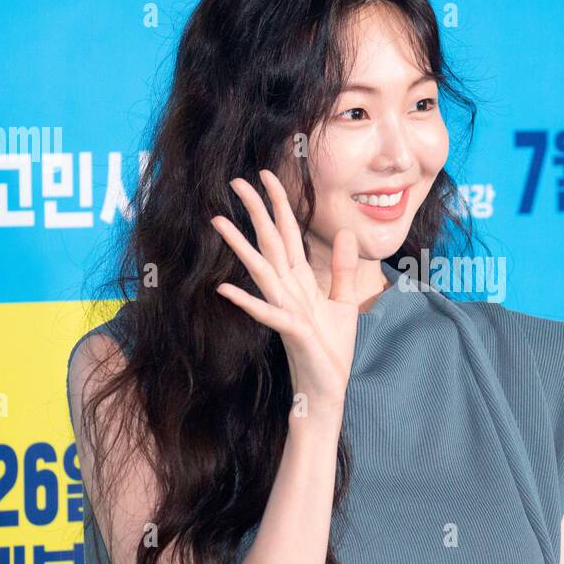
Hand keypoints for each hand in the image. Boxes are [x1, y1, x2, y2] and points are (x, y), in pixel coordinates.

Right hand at [211, 168, 362, 410]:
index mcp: (300, 281)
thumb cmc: (331, 349)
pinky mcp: (289, 331)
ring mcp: (285, 309)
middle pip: (270, 243)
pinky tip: (225, 290)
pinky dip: (247, 302)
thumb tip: (345, 234)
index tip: (267, 176)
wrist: (327, 388)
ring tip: (218, 221)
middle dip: (255, 211)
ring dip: (240, 246)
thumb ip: (342, 269)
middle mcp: (287, 290)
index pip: (288, 234)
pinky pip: (266, 313)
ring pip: (261, 270)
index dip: (279, 205)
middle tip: (237, 181)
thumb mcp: (344, 302)